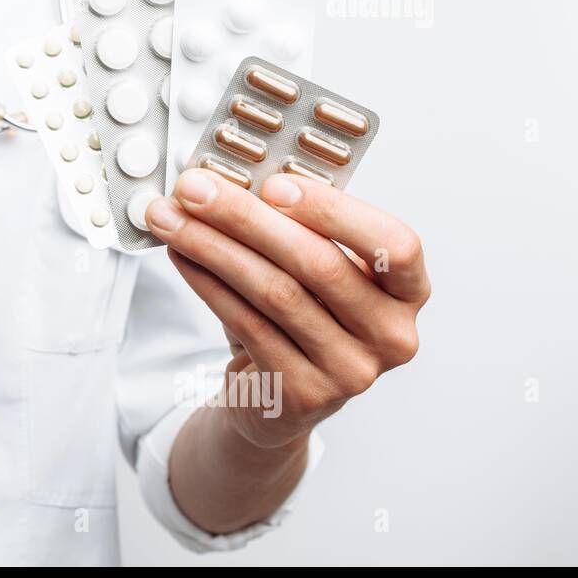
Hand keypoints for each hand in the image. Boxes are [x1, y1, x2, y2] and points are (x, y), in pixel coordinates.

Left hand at [144, 168, 429, 451]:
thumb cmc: (302, 318)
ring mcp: (350, 370)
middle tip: (194, 189)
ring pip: (274, 293)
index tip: (273, 184)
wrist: (279, 398)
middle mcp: (391, 335)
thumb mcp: (315, 271)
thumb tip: (231, 179)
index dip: (334, 211)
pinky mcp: (302, 392)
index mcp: (407, 292)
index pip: (395, 245)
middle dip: (246, 217)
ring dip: (212, 247)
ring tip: (170, 219)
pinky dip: (207, 283)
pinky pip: (247, 323)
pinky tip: (182, 257)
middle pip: (318, 265)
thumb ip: (297, 228)